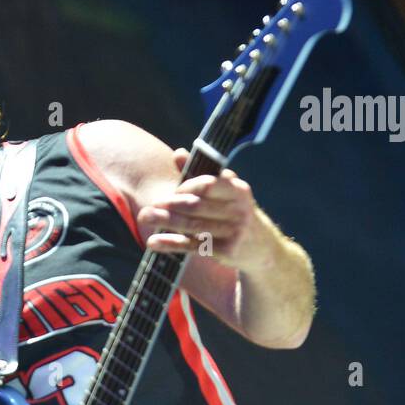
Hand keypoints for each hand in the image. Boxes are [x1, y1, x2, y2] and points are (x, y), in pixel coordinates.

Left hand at [137, 148, 273, 271]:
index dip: (186, 186)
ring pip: (192, 226)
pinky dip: (170, 243)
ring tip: (144, 217)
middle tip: (150, 205)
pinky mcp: (227, 251)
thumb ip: (200, 173)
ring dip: (165, 222)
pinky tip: (153, 242)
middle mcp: (238, 210)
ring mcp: (234, 232)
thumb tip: (178, 154)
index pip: (207, 184)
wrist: (259, 247)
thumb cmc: (232, 213)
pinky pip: (192, 246)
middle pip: (196, 206)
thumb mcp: (224, 192)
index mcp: (237, 190)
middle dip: (169, 205)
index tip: (173, 191)